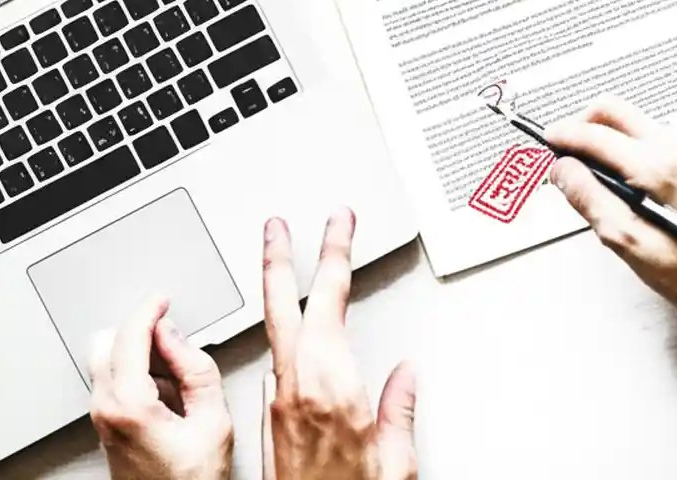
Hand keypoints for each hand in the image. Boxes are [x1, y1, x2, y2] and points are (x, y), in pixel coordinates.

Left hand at [89, 297, 234, 479]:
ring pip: (107, 361)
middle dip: (138, 332)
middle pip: (107, 343)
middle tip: (170, 337)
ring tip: (175, 376)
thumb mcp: (213, 420)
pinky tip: (166, 392)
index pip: (129, 337)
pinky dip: (135, 372)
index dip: (148, 310)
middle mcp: (106, 410)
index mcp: (130, 405)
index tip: (161, 300)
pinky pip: (112, 381)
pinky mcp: (106, 425)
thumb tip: (177, 336)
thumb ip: (196, 369)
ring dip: (137, 354)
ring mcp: (102, 418)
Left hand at [261, 208, 417, 479]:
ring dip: (273, 289)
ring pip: (274, 330)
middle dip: (280, 258)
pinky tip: (285, 325)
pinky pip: (274, 360)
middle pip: (284, 307)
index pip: (330, 303)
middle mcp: (298, 389)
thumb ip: (398, 412)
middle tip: (277, 224)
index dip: (334, 255)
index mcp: (332, 389)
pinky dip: (278, 330)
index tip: (338, 222)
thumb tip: (405, 374)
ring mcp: (280, 403)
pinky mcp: (271, 419)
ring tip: (273, 256)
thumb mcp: (396, 464)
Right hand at [546, 96, 676, 348]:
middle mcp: (676, 147)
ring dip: (601, 140)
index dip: (561, 137)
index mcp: (658, 165)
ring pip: (628, 123)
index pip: (594, 133)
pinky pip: (645, 138)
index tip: (544, 144)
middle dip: (580, 127)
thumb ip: (589, 199)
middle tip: (562, 155)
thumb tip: (562, 171)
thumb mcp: (627, 242)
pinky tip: (618, 185)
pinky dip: (621, 150)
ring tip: (590, 180)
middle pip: (612, 111)